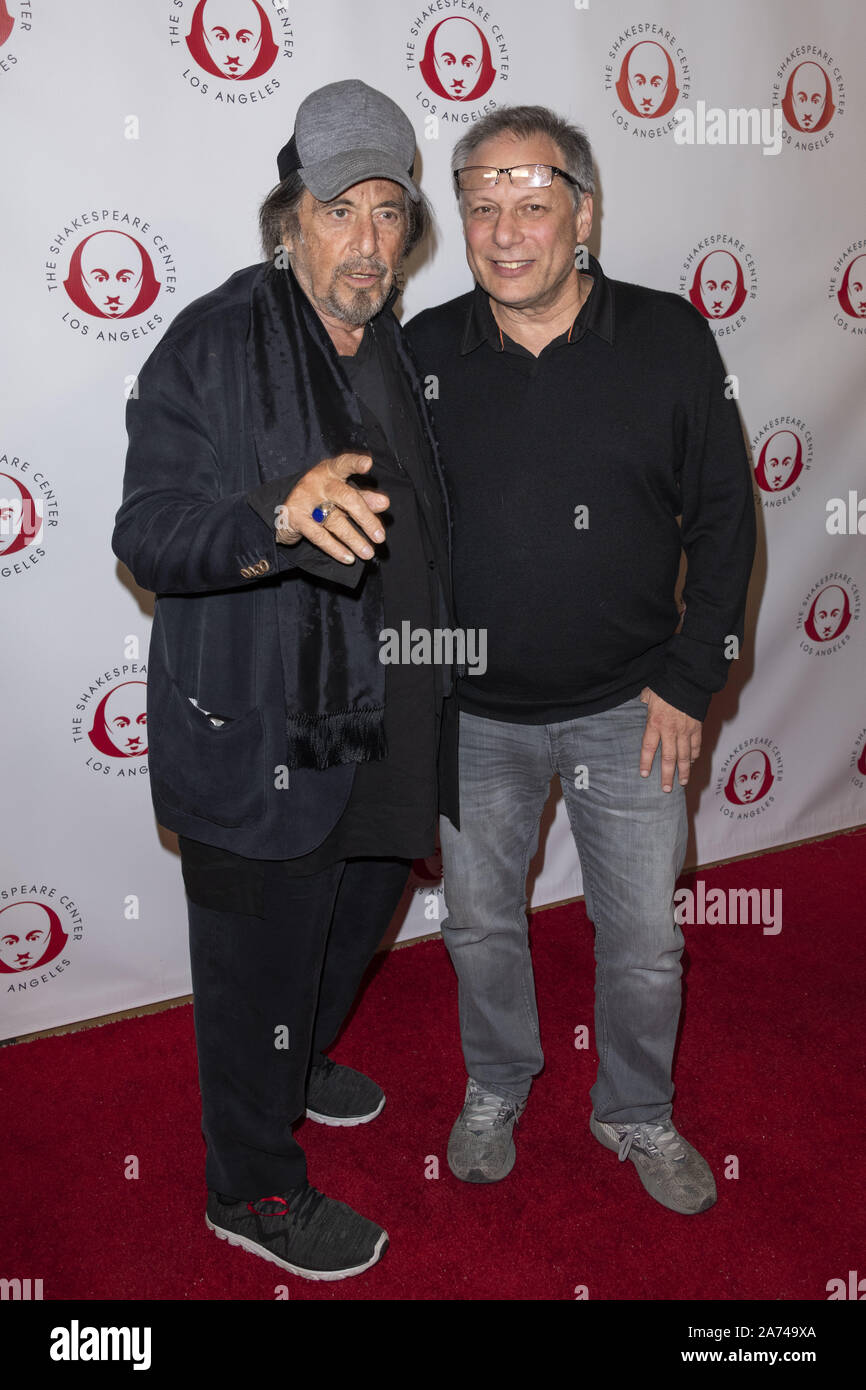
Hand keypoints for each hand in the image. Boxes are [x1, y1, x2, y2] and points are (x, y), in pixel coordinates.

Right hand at [274, 453, 389, 563]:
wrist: (284, 512)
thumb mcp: (341, 494)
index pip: (344, 463)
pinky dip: (336, 549)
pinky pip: (319, 536)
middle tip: (380, 537)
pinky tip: (349, 558)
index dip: (355, 463)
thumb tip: (384, 504)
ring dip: (354, 539)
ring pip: (335, 520)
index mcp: (330, 471)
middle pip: (346, 497)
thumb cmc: (321, 499)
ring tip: (368, 553)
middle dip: (365, 518)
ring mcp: (304, 499)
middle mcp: (317, 482)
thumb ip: (363, 497)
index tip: (368, 464)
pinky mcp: (295, 519)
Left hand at [638, 687, 701, 791]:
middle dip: (667, 775)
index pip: (648, 747)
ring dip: (683, 771)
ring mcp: (685, 731)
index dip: (646, 762)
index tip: (645, 775)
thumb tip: (640, 700)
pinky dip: (694, 756)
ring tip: (681, 782)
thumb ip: (644, 701)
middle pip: (668, 758)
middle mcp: (670, 731)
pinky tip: (692, 763)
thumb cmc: (666, 687)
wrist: (688, 681)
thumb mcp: (649, 694)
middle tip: (666, 789)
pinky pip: (696, 746)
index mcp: (655, 723)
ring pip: (684, 756)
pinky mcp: (697, 728)